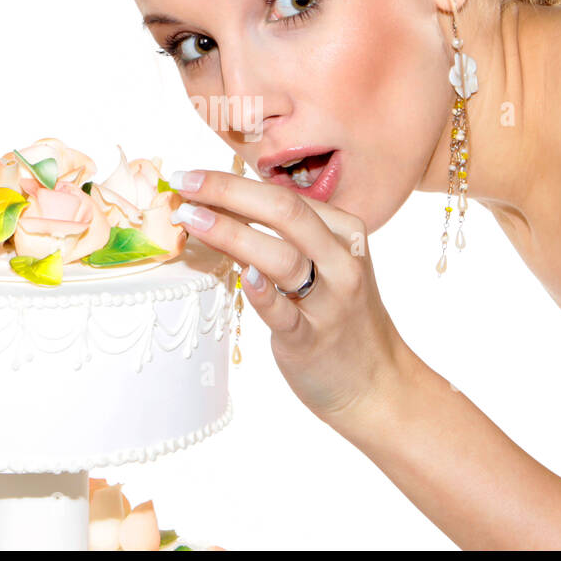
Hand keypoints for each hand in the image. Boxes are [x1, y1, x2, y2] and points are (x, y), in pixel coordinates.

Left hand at [168, 169, 407, 428]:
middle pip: (285, 213)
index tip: (190, 176)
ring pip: (282, 257)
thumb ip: (288, 236)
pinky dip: (263, 293)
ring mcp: (330, 302)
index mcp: (345, 233)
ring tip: (191, 219)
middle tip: (183, 184)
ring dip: (232, 234)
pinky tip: (242, 276)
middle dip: (228, 192)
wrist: (377, 384)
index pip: (285, 197)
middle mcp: (342, 261)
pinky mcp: (312, 341)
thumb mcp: (327, 266)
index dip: (234, 182)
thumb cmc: (340, 317)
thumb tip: (219, 205)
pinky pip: (285, 314)